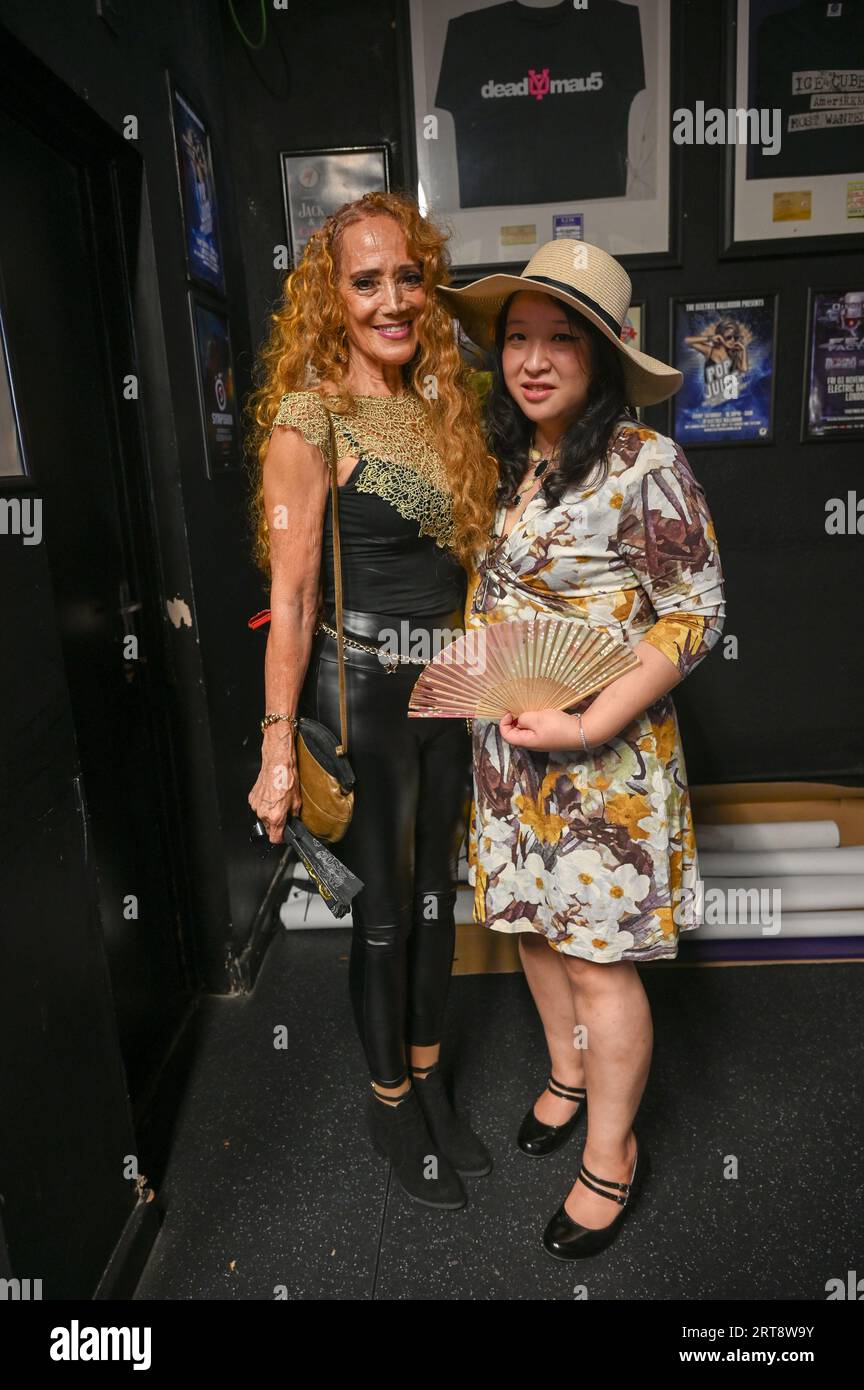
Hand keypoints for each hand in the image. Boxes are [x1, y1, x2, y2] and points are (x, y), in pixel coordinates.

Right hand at [248, 729, 301, 843]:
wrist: (277, 764)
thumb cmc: (287, 779)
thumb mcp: (297, 801)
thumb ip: (294, 815)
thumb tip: (294, 820)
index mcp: (275, 816)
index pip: (275, 839)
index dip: (281, 838)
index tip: (284, 835)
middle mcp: (263, 813)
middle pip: (269, 828)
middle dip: (276, 824)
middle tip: (284, 813)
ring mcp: (256, 806)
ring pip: (263, 817)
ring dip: (270, 813)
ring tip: (278, 801)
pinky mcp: (252, 798)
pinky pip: (259, 807)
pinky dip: (264, 805)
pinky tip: (271, 796)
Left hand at [499, 708, 585, 751]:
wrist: (581, 732)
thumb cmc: (557, 726)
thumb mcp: (537, 718)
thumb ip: (524, 718)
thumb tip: (519, 720)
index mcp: (527, 742)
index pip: (506, 735)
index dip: (503, 723)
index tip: (509, 711)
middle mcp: (532, 744)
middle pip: (515, 734)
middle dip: (513, 721)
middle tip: (517, 709)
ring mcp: (541, 741)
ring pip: (525, 731)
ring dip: (524, 720)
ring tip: (528, 710)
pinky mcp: (549, 737)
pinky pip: (535, 730)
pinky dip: (533, 721)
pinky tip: (538, 714)